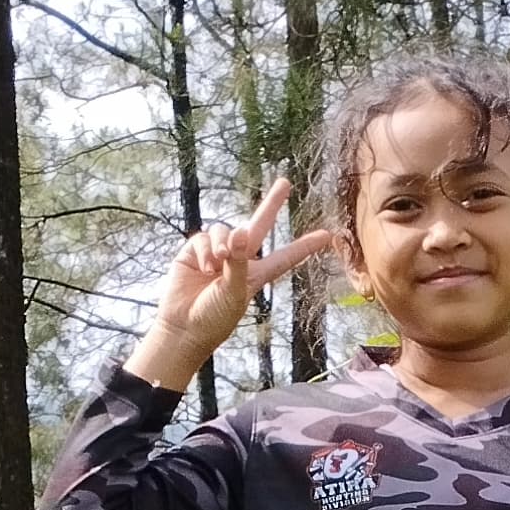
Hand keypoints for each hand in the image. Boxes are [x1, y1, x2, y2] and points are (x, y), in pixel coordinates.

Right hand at [125, 177, 338, 390]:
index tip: (326, 236)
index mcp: (255, 276)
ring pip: (226, 230)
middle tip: (285, 182)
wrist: (183, 327)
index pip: (284, 258)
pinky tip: (206, 267)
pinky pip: (205, 237)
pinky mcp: (195, 251)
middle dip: (271, 204)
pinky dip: (207, 249)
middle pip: (258, 225)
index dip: (303, 247)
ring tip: (219, 262)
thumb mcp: (234, 293)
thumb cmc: (213, 318)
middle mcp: (238, 260)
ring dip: (224, 243)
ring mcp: (216, 253)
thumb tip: (240, 230)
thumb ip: (239, 262)